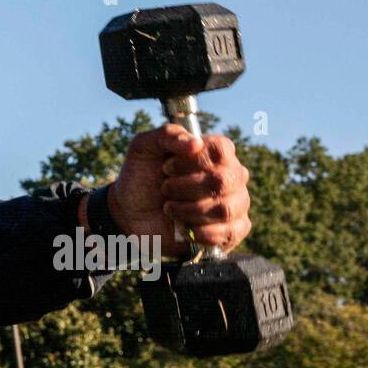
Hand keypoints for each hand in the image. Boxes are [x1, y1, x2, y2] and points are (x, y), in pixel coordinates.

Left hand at [106, 125, 251, 257]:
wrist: (131, 213)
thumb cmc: (141, 176)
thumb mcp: (143, 148)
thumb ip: (167, 135)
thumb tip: (196, 143)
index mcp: (214, 152)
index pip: (221, 149)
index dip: (191, 161)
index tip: (167, 167)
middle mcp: (231, 175)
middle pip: (223, 180)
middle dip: (185, 188)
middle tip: (165, 189)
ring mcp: (236, 203)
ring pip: (224, 208)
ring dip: (188, 210)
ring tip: (170, 208)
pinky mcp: (233, 230)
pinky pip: (230, 231)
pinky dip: (202, 232)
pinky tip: (186, 228)